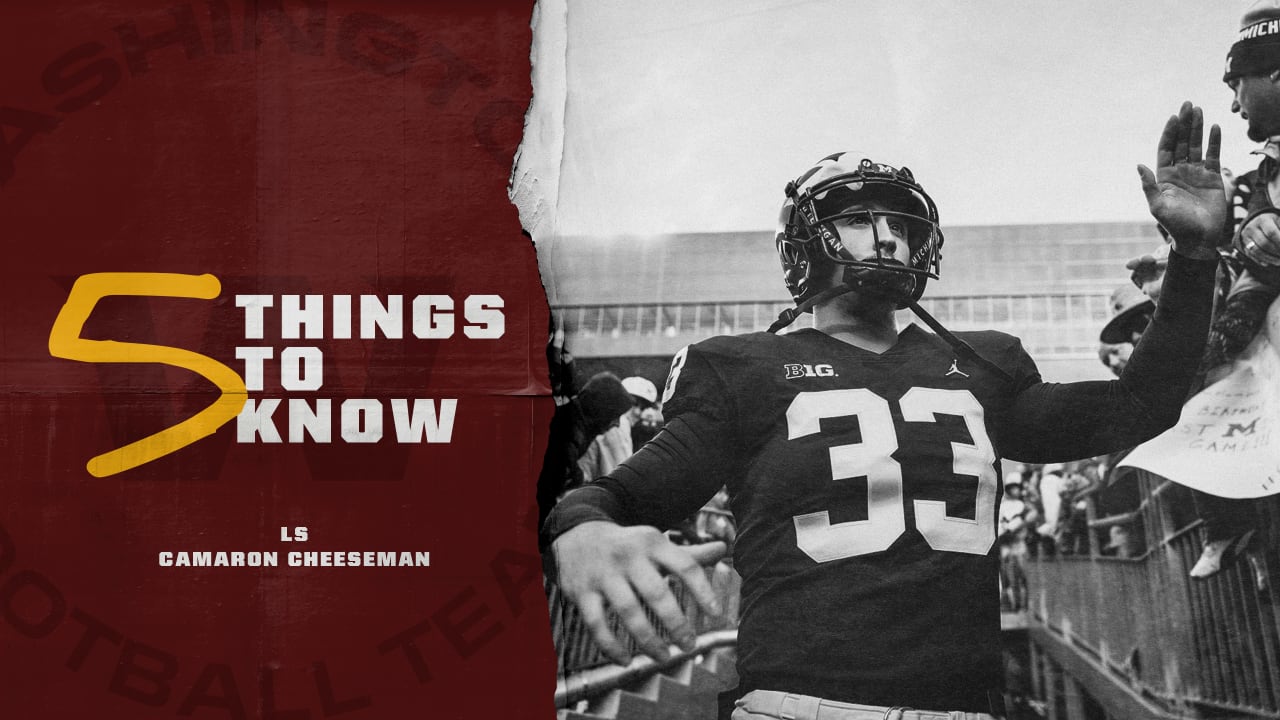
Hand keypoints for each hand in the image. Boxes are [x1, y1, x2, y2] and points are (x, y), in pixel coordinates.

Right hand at [551, 522, 723, 664]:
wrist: (577, 535)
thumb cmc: (629, 547)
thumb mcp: (656, 544)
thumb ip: (688, 554)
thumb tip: (722, 549)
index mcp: (653, 543)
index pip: (685, 566)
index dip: (703, 591)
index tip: (716, 615)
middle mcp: (629, 557)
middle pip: (656, 593)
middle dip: (676, 623)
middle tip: (690, 645)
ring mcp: (604, 574)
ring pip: (628, 612)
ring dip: (648, 640)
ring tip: (664, 657)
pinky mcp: (582, 592)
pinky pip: (596, 624)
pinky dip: (611, 646)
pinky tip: (626, 661)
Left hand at [1138, 101, 1226, 258]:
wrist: (1198, 239)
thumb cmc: (1175, 226)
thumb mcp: (1158, 206)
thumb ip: (1149, 186)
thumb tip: (1138, 165)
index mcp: (1164, 177)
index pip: (1166, 149)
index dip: (1169, 133)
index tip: (1173, 117)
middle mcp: (1180, 172)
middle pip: (1182, 143)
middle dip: (1184, 124)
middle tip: (1187, 104)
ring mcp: (1196, 173)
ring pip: (1197, 145)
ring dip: (1197, 128)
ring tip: (1198, 110)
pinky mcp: (1213, 178)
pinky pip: (1213, 155)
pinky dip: (1214, 141)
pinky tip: (1214, 127)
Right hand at [1238, 211, 1279, 265]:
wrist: (1256, 222)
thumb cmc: (1273, 222)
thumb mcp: (1279, 222)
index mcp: (1262, 220)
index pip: (1272, 233)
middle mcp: (1251, 228)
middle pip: (1264, 243)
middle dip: (1276, 252)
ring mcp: (1245, 238)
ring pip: (1256, 251)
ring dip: (1270, 259)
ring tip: (1279, 262)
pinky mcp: (1243, 246)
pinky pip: (1252, 256)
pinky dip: (1262, 261)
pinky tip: (1271, 263)